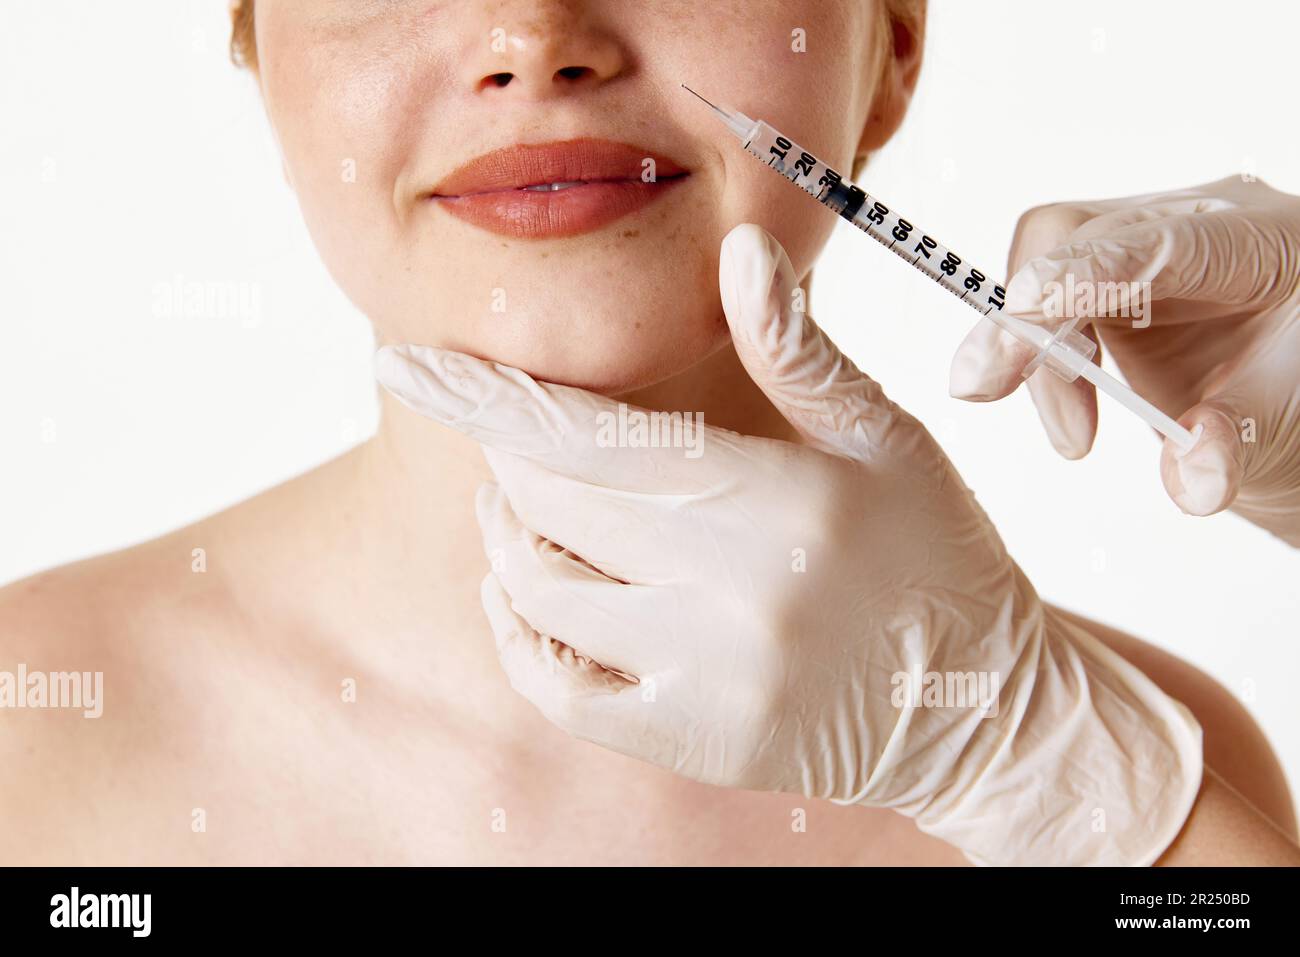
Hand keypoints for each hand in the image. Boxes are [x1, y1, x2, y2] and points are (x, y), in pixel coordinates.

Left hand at [375, 224, 1201, 864]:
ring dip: (506, 536)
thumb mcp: (887, 439)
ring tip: (524, 506)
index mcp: (777, 500)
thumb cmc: (937, 554)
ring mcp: (707, 680)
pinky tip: (524, 595)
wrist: (983, 707)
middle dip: (506, 457)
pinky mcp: (693, 742)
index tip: (405, 364)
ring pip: (538, 593)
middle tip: (512, 434)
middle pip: (547, 508)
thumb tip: (738, 252)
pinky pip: (556, 689)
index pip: (590, 437)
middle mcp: (732, 594)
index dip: (487, 397)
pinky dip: (517, 632)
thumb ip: (799, 350)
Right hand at [949, 176, 1299, 544]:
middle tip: (985, 385)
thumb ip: (1234, 443)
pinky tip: (1067, 419)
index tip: (1029, 306)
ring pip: (1043, 277)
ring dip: (1030, 357)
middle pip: (1076, 240)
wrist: (1294, 406)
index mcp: (1259, 240)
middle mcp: (1189, 227)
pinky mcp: (1102, 293)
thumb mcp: (1287, 423)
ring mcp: (1138, 257)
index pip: (1161, 240)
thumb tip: (1191, 481)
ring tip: (1072, 438)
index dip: (1089, 270)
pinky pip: (1040, 311)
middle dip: (1027, 316)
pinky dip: (1037, 370)